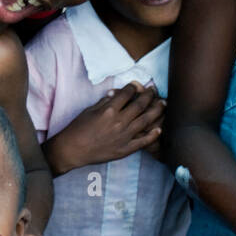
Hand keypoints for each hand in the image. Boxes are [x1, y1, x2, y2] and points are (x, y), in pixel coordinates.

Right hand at [43, 82, 164, 174]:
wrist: (73, 150)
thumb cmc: (78, 129)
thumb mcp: (89, 110)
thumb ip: (105, 102)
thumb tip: (116, 93)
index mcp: (109, 110)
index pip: (127, 94)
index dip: (133, 87)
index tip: (136, 85)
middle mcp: (119, 122)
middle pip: (140, 105)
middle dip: (149, 95)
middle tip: (154, 90)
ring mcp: (124, 136)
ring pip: (146, 120)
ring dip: (156, 110)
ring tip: (163, 104)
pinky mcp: (125, 149)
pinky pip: (143, 141)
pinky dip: (153, 135)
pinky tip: (159, 128)